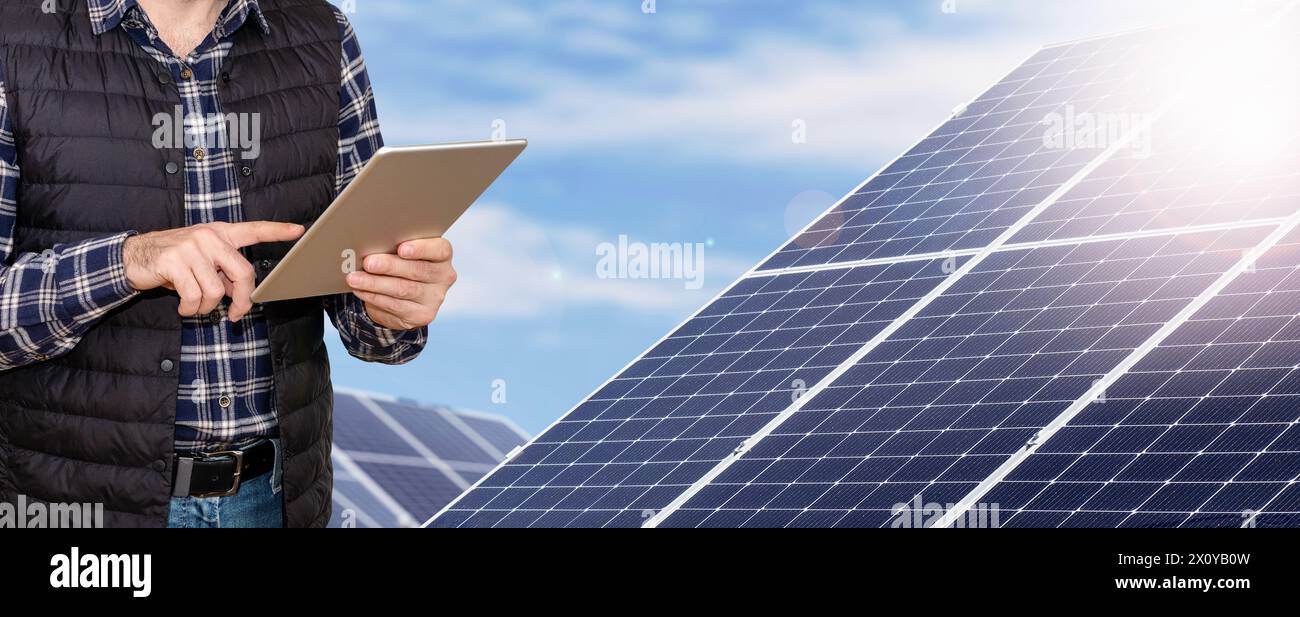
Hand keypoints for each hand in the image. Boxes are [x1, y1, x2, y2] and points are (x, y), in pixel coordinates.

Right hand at [123, 221, 304, 320]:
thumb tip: (241, 295)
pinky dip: (190, 309)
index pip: (254, 230)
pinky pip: (194, 296)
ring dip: (207, 308)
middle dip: (242, 300)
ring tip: (195, 305)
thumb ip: (224, 273)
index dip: (277, 231)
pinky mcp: (174, 261)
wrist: (134, 257)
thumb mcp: (203, 262)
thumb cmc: (174, 262)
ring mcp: (191, 247)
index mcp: (220, 233)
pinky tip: (183, 306)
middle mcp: (209, 236)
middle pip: (243, 273)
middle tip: (234, 314)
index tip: (298, 230)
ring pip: (216, 291)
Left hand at [346, 237, 456, 329]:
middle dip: (390, 266)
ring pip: (403, 289)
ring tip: (355, 278)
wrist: (405, 297)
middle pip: (418, 270)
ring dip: (375, 283)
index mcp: (442, 255)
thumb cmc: (401, 265)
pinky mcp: (422, 315)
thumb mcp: (402, 252)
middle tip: (368, 263)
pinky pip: (395, 305)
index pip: (440, 250)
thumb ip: (395, 246)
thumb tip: (369, 243)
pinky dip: (374, 297)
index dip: (421, 249)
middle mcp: (443, 276)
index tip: (401, 249)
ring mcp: (434, 298)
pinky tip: (360, 290)